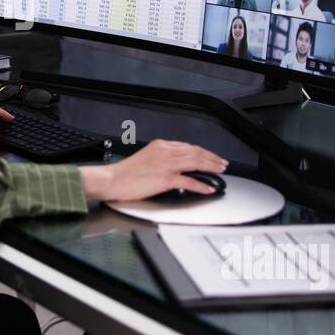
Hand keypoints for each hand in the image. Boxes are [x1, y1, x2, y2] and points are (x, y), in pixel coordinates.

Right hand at [80, 140, 228, 201]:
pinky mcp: (165, 179)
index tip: (210, 156)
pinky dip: (202, 185)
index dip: (202, 151)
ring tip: (221, 172)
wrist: (112, 180)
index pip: (187, 146)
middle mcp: (165, 152)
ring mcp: (166, 165)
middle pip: (196, 152)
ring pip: (196, 162)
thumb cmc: (124, 173)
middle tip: (222, 163)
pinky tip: (209, 188)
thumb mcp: (145, 158)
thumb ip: (161, 158)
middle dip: (212, 157)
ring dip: (211, 167)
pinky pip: (189, 181)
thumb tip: (175, 165)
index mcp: (160, 145)